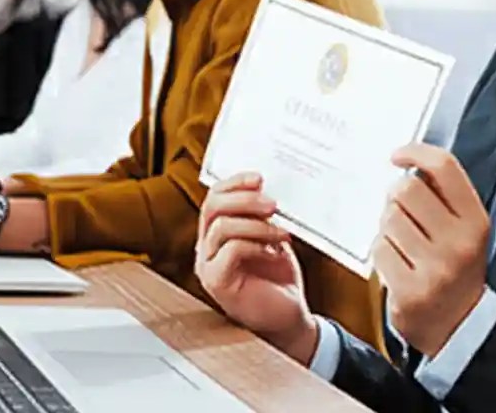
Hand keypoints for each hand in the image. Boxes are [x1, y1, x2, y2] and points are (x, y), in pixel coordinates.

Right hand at [195, 173, 318, 364]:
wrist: (288, 316)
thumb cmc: (278, 279)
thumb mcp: (272, 238)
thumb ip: (264, 216)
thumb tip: (268, 189)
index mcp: (216, 233)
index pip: (214, 197)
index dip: (234, 183)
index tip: (259, 178)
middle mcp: (207, 247)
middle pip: (212, 207)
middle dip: (244, 199)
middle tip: (272, 204)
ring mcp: (208, 265)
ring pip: (222, 227)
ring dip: (256, 224)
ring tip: (280, 232)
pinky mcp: (217, 282)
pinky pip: (231, 251)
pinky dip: (255, 245)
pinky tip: (274, 253)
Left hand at [374, 143, 489, 358]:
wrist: (459, 327)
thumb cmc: (456, 269)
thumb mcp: (465, 230)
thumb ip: (445, 196)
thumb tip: (411, 161)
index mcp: (475, 221)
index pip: (444, 168)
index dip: (416, 152)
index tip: (399, 155)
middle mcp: (458, 243)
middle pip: (405, 190)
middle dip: (395, 197)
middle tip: (401, 211)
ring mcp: (435, 269)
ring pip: (387, 219)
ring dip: (387, 227)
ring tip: (404, 243)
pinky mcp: (410, 292)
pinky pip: (378, 249)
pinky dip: (382, 252)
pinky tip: (398, 263)